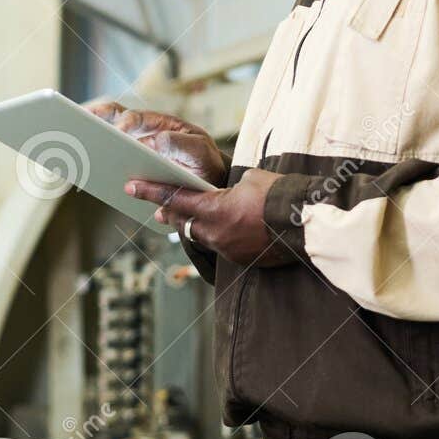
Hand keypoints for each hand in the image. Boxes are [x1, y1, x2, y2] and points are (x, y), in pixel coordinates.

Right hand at [88, 100, 226, 187]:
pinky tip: (85, 175)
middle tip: (76, 126)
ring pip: (107, 139)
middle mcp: (143, 131)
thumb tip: (147, 144)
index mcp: (159, 123)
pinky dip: (96, 165)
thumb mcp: (200, 152)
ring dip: (89, 142)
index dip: (122, 124)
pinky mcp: (132, 169)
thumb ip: (179, 144)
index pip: (133, 117)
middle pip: (111, 117)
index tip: (115, 136)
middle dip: (92, 118)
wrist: (210, 186)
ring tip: (71, 152)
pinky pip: (111, 165)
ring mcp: (136, 149)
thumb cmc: (206, 164)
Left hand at [126, 169, 295, 267]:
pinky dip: (218, 236)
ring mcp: (229, 250)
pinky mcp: (243, 259)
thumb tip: (228, 193)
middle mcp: (217, 233)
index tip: (130, 186)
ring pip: (202, 236)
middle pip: (184, 222)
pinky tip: (224, 229)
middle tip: (157, 208)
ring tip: (187, 218)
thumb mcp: (250, 179)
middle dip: (171, 213)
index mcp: (215, 209)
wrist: (308, 224)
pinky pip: (222, 246)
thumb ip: (230, 186)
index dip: (151, 191)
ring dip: (194, 225)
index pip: (175, 198)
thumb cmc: (281, 195)